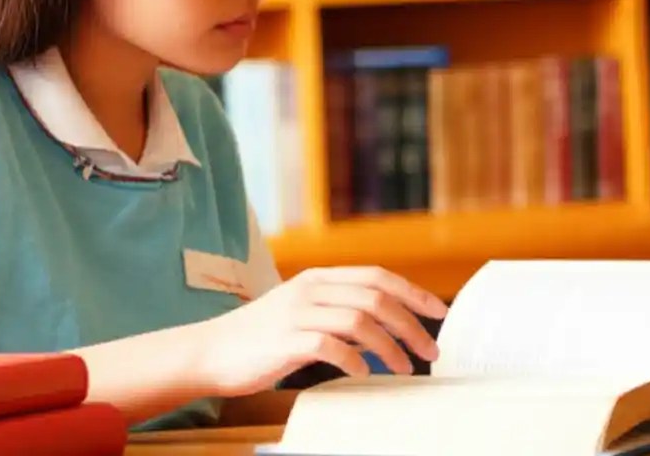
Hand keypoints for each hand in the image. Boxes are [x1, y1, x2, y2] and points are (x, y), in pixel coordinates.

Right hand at [193, 266, 449, 397]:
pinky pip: (332, 347)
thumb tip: (385, 324)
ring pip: (360, 320)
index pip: (377, 276)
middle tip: (430, 352)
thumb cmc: (259, 337)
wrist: (210, 351)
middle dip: (411, 325)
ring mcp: (297, 314)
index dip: (413, 293)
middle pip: (376, 298)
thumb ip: (336, 309)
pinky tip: (363, 373)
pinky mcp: (285, 341)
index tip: (439, 313)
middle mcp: (310, 290)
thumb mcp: (300, 310)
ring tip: (404, 369)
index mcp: (317, 278)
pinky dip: (355, 360)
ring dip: (390, 347)